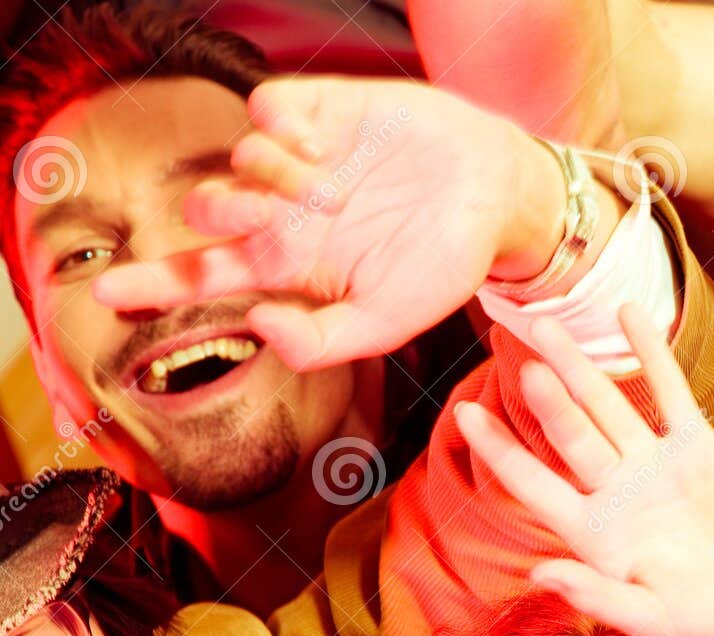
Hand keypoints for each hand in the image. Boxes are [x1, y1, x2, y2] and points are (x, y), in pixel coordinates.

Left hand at [92, 77, 565, 368]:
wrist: (498, 194)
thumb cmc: (448, 263)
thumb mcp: (390, 322)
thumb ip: (324, 341)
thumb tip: (260, 329)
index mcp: (295, 267)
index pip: (207, 278)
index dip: (153, 286)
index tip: (107, 296)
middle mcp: (286, 212)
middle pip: (209, 210)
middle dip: (219, 213)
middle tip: (263, 219)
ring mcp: (301, 161)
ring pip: (236, 160)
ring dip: (266, 177)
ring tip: (327, 191)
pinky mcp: (322, 111)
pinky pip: (265, 109)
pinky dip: (278, 127)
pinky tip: (318, 146)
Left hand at [455, 306, 713, 635]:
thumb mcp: (653, 619)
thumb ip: (598, 596)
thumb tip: (536, 574)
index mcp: (595, 533)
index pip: (533, 483)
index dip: (499, 449)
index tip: (462, 414)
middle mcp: (616, 492)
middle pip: (568, 430)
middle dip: (543, 388)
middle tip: (512, 337)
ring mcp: (655, 465)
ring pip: (608, 403)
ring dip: (579, 361)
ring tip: (544, 320)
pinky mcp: (698, 448)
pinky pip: (669, 392)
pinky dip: (651, 353)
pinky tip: (628, 314)